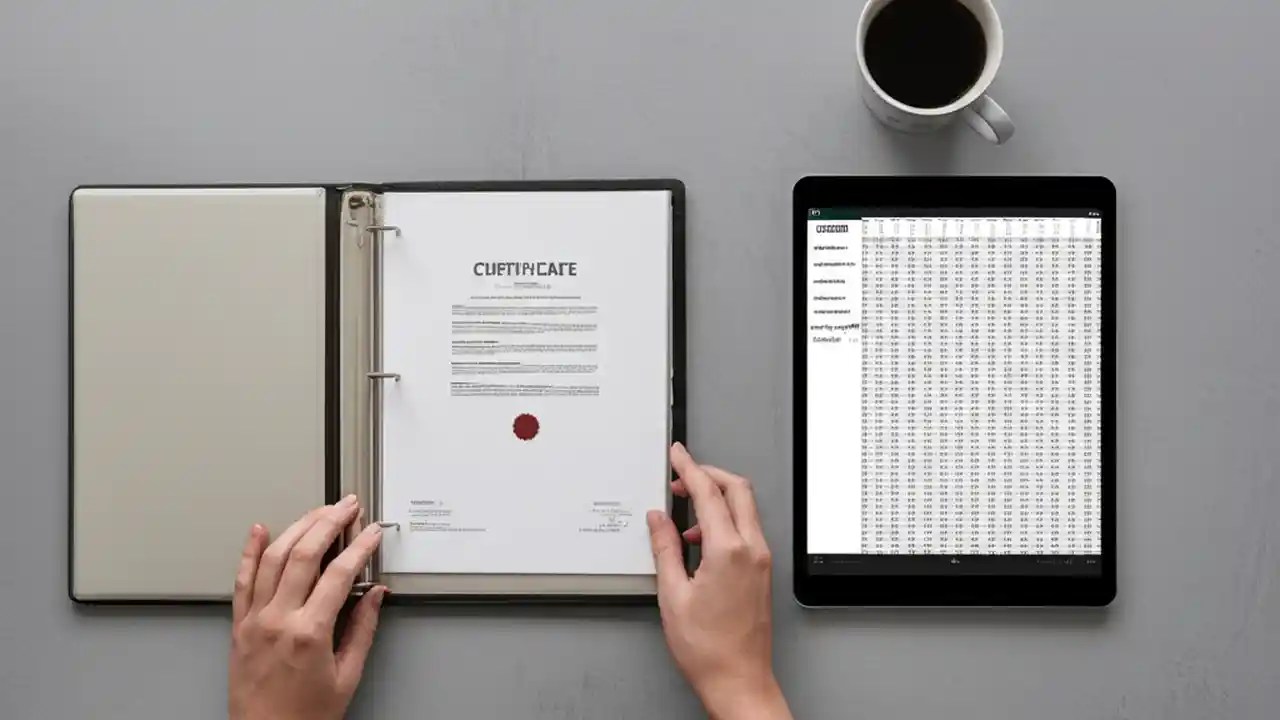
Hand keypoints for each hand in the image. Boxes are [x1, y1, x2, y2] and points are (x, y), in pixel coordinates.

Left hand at [229, 496, 387, 719]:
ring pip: (273, 558)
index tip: (373, 532)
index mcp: (309, 633)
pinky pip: (242, 580)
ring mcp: (254, 620)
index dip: (361, 546)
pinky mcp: (239, 626)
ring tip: (317, 511)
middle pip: (304, 554)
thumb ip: (362, 629)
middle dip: (329, 522)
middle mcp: (278, 620)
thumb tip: (375, 595)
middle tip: (347, 506)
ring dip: (297, 527)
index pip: (340, 573)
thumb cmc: (304, 717)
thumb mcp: (347, 676)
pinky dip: (250, 552)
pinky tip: (260, 531)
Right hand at [647, 444, 792, 719]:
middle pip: (737, 489)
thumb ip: (664, 549)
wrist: (738, 680)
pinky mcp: (762, 571)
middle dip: (708, 475)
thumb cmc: (709, 649)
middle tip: (682, 475)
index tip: (678, 455)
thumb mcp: (673, 595)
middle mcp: (752, 550)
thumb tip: (659, 520)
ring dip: (716, 499)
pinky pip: (746, 530)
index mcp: (729, 551)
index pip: (709, 493)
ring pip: (744, 508)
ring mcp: (761, 560)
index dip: (689, 468)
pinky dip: (724, 521)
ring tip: (684, 512)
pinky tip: (700, 541)